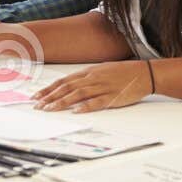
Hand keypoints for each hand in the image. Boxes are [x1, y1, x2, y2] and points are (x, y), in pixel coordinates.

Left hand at [33, 60, 153, 112]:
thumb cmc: (123, 72)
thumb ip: (86, 77)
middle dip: (50, 97)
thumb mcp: (101, 70)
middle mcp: (93, 78)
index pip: (64, 81)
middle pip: (67, 88)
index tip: (37, 96)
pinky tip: (76, 111)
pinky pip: (97, 102)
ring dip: (62, 102)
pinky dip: (86, 106)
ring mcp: (102, 87)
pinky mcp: (112, 96)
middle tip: (38, 105)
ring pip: (78, 94)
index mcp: (89, 72)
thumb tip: (71, 84)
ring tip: (50, 109)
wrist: (144, 73)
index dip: (49, 89)